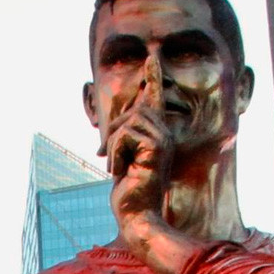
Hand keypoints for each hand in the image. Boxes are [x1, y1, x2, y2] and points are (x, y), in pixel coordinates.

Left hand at [107, 59, 174, 247]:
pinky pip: (125, 134)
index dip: (154, 77)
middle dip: (115, 132)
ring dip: (115, 145)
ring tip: (118, 167)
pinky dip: (116, 153)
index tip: (152, 57)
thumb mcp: (123, 159)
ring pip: (127, 122)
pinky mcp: (156, 148)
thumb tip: (119, 121)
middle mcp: (165, 135)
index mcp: (158, 136)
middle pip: (133, 110)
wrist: (137, 216)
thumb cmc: (129, 192)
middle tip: (108, 157)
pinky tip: (121, 171)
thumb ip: (125, 138)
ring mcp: (163, 141)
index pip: (155, 101)